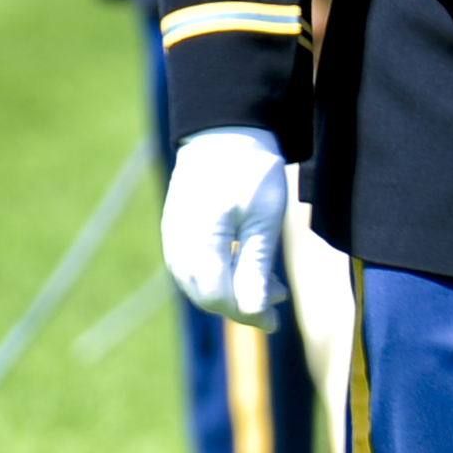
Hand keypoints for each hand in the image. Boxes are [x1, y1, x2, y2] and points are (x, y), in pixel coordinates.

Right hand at [162, 128, 290, 323]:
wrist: (225, 131)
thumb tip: (256, 314)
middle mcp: (179, 242)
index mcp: (200, 240)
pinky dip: (219, 275)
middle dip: (242, 305)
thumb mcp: (264, 220)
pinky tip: (245, 265)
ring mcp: (173, 236)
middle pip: (205, 295)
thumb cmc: (251, 170)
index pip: (217, 297)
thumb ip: (256, 268)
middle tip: (279, 298)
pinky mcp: (176, 229)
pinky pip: (192, 266)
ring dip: (231, 291)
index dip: (247, 314)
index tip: (276, 320)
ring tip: (270, 284)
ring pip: (197, 283)